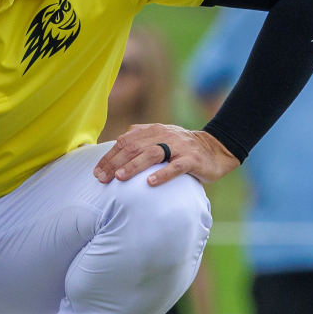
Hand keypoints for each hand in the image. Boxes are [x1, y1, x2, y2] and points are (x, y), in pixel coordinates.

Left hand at [93, 124, 239, 186]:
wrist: (216, 148)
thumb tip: (116, 147)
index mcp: (153, 130)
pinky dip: (162, 174)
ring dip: (133, 166)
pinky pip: (176, 166)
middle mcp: (164, 135)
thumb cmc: (182, 148)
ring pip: (152, 154)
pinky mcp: (192, 159)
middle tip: (102, 179)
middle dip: (115, 163)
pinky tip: (150, 183)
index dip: (109, 157)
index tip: (96, 172)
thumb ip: (140, 139)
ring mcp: (179, 147)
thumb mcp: (161, 139)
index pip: (125, 141)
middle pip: (135, 147)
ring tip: (119, 178)